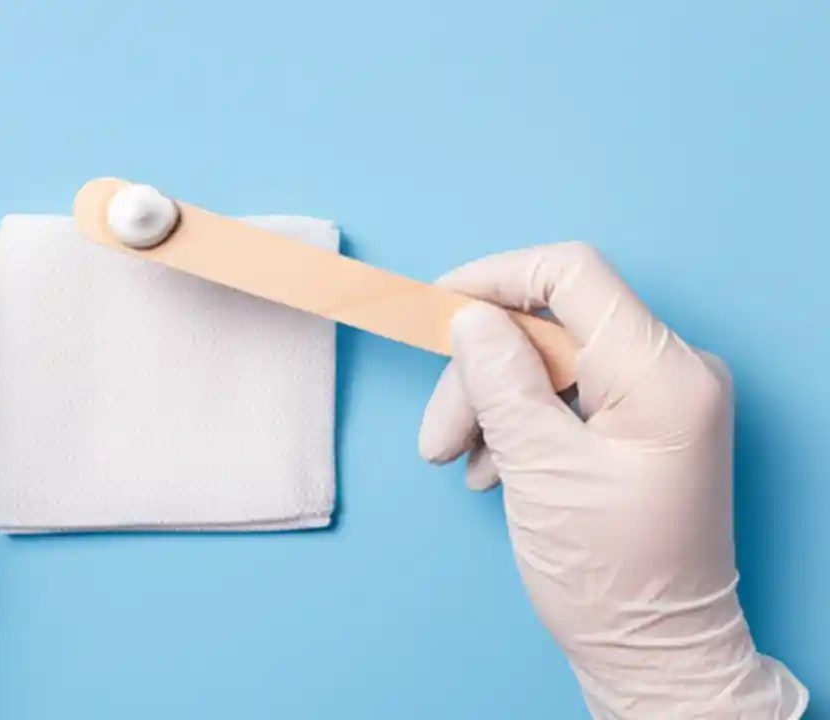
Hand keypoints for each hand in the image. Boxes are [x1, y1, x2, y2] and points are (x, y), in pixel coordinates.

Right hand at [419, 243, 806, 717]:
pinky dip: (520, 423)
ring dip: (492, 404)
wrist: (654, 653)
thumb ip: (502, 382)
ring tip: (460, 463)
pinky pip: (567, 395)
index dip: (496, 278)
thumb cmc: (610, 575)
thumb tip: (470, 316)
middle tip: (437, 437)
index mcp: (663, 374)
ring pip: (550, 363)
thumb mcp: (541, 471)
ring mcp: (660, 400)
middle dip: (482, 373)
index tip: (436, 306)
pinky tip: (493, 469)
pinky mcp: (641, 425)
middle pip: (551, 328)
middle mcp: (673, 372)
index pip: (573, 274)